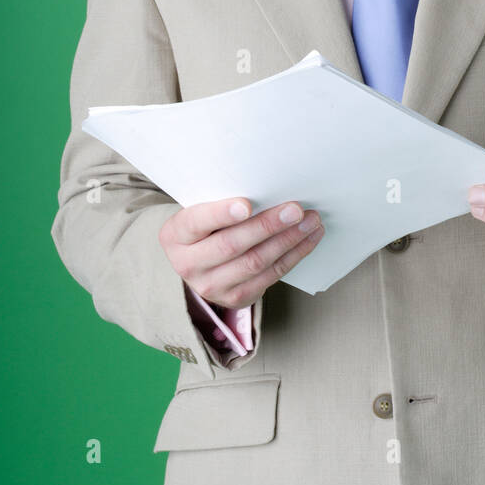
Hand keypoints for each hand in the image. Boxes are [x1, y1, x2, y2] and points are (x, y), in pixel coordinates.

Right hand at [158, 197, 324, 309]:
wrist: (201, 263)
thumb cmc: (207, 225)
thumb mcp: (201, 211)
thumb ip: (221, 202)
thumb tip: (267, 186)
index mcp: (175, 235)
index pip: (196, 222)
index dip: (222, 214)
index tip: (247, 204)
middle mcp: (188, 264)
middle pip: (231, 245)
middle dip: (267, 226)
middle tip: (294, 209)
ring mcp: (211, 286)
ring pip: (255, 263)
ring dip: (288, 240)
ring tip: (310, 221)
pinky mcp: (236, 298)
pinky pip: (270, 276)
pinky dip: (294, 255)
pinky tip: (308, 238)